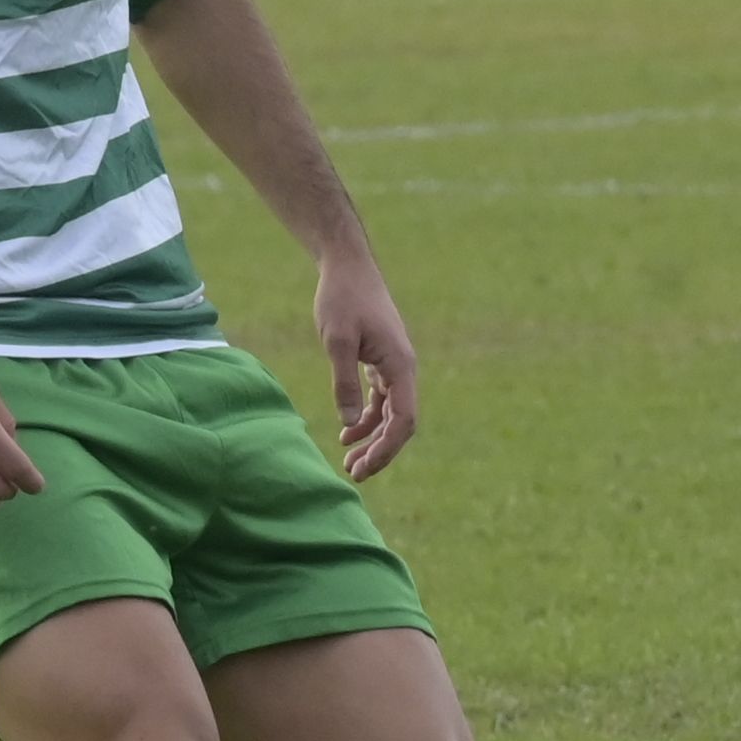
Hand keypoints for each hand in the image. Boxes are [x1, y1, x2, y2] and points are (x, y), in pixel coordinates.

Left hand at [312, 247, 421, 482]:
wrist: (347, 266)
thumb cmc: (342, 298)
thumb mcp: (336, 341)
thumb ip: (343, 382)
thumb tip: (348, 425)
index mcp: (400, 365)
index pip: (403, 420)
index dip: (386, 449)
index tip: (363, 468)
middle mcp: (404, 369)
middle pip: (400, 423)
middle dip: (380, 452)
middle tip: (353, 474)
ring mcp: (394, 365)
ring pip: (390, 414)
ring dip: (372, 439)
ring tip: (348, 461)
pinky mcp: (381, 361)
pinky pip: (381, 399)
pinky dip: (366, 419)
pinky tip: (347, 433)